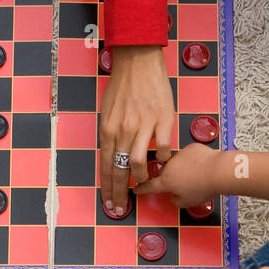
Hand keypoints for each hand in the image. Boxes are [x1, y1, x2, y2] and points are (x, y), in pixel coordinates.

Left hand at [99, 45, 174, 213]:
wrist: (138, 61)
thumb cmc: (122, 85)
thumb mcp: (107, 111)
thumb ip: (110, 134)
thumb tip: (112, 155)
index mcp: (107, 128)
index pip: (105, 165)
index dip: (107, 187)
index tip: (109, 203)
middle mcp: (123, 130)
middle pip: (120, 169)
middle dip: (120, 192)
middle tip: (121, 207)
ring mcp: (143, 125)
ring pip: (140, 163)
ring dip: (141, 178)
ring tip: (142, 185)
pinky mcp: (162, 120)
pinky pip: (163, 148)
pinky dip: (163, 159)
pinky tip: (162, 162)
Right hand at [136, 142, 223, 206]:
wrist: (219, 171)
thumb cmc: (204, 187)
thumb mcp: (187, 202)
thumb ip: (176, 200)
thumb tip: (174, 196)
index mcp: (166, 182)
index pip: (149, 186)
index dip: (141, 188)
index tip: (136, 189)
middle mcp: (169, 167)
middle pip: (162, 173)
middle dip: (167, 178)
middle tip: (178, 183)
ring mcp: (179, 155)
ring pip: (175, 163)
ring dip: (180, 168)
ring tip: (194, 175)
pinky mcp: (190, 148)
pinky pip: (187, 155)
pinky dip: (191, 160)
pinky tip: (201, 166)